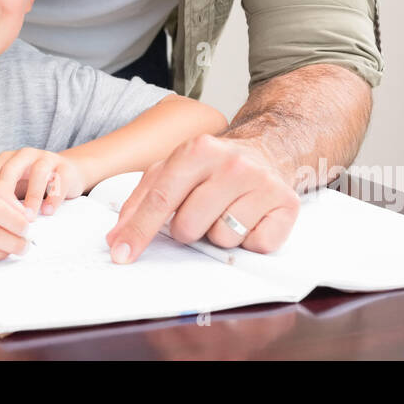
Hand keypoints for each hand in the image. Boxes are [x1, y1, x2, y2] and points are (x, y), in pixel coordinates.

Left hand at [0, 148, 88, 216]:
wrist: (67, 172)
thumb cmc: (33, 183)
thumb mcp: (13, 186)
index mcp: (8, 159)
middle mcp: (25, 155)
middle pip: (12, 169)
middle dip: (8, 193)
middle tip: (6, 216)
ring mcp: (46, 159)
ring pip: (38, 173)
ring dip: (32, 196)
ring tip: (29, 217)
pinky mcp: (65, 168)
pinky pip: (59, 181)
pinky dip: (53, 197)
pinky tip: (48, 211)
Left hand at [104, 135, 298, 263]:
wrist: (267, 149)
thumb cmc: (212, 166)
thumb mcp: (173, 169)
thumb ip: (141, 201)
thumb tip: (116, 238)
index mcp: (197, 150)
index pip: (161, 199)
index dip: (138, 231)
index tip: (121, 254)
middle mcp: (232, 163)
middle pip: (189, 227)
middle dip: (188, 228)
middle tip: (202, 209)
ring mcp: (262, 182)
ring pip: (222, 239)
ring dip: (220, 233)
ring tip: (228, 210)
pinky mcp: (286, 203)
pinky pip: (256, 245)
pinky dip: (250, 240)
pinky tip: (250, 217)